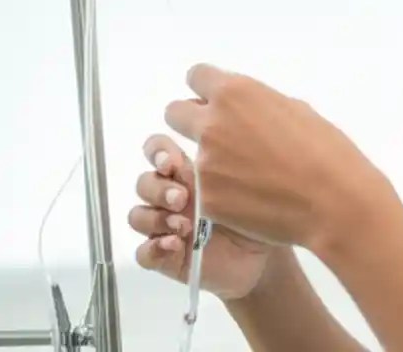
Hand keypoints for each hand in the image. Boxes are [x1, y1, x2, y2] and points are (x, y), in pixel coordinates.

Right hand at [129, 134, 274, 300]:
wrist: (264, 258)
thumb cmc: (258, 213)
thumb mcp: (250, 186)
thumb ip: (233, 165)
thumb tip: (220, 145)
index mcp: (190, 174)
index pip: (160, 152)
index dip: (157, 152)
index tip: (170, 162)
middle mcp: (173, 197)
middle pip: (145, 183)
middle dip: (159, 189)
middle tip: (182, 199)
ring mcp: (166, 227)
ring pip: (138, 216)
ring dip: (156, 218)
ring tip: (184, 226)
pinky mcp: (165, 257)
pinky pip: (143, 253)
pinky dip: (153, 248)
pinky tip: (175, 245)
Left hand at [164, 64, 389, 251]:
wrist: (334, 201)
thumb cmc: (327, 151)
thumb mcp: (296, 110)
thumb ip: (259, 105)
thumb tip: (245, 111)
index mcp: (236, 94)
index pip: (196, 76)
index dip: (206, 90)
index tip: (218, 103)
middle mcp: (212, 123)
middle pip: (175, 112)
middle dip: (192, 122)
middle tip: (220, 139)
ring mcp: (205, 163)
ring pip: (189, 156)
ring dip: (210, 161)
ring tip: (246, 177)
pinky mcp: (206, 198)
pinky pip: (204, 190)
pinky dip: (221, 193)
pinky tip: (251, 200)